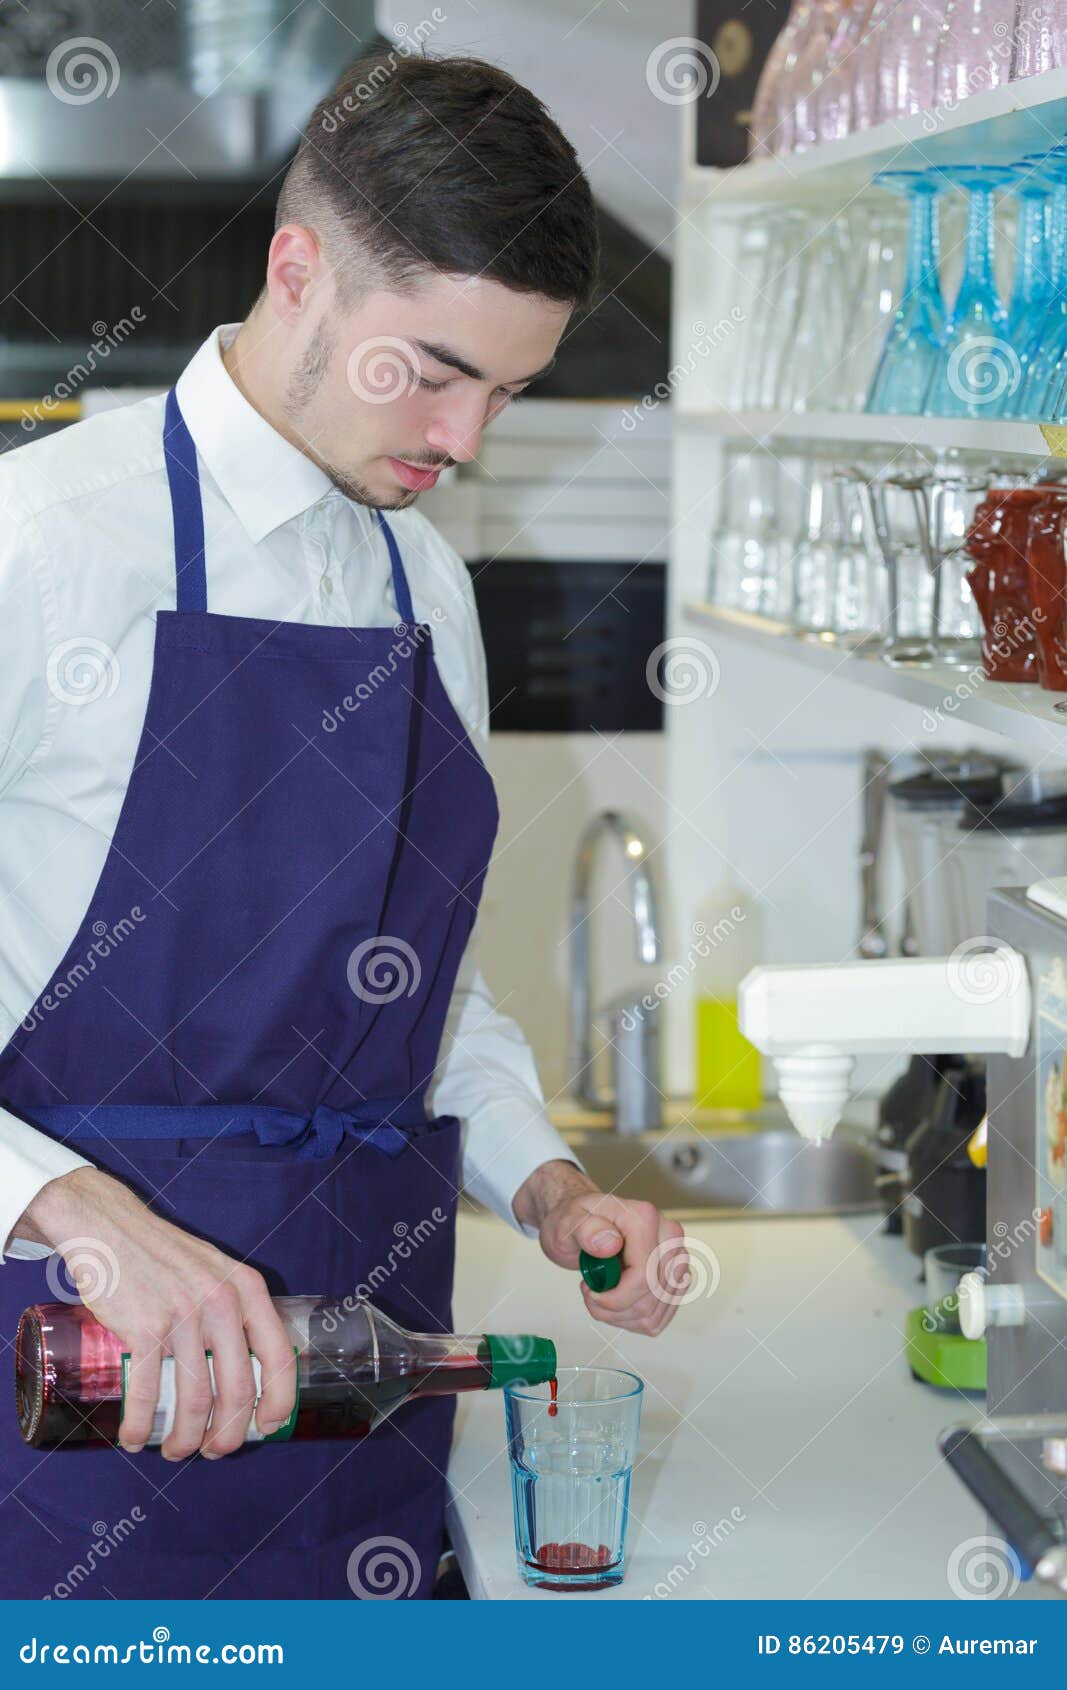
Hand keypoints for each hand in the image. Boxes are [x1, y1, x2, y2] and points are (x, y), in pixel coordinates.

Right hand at [17, 1166, 295, 1458]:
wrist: (110, 1228)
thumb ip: (234, 1311)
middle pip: (237, 1390)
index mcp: (247, 1290)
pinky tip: (133, 1438)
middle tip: (213, 1451)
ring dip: (184, 1439)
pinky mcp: (143, 1327)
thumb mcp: (216, 1272)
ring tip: (175, 1451)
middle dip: (227, 1434)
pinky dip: (138, 1426)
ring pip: (193, 1400)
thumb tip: (246, 1372)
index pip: (280, 1355)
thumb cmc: (164, 1256)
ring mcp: (183, 1316)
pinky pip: (144, 1392)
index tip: (267, 1427)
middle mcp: (222, 1303)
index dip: (279, 1400)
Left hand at [512, 1159, 688, 1335]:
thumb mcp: (568, 1222)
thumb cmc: (577, 1221)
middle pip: (652, 1297)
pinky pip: (660, 1316)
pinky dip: (633, 1318)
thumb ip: (586, 1230)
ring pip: (656, 1311)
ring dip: (622, 1315)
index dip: (616, 1298)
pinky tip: (616, 1300)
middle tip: (592, 1291)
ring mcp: (676, 1257)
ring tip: (602, 1294)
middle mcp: (668, 1236)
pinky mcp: (676, 1276)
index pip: (644, 1277)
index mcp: (645, 1218)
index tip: (592, 1293)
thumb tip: (610, 1244)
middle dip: (616, 1307)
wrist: (584, 1224)